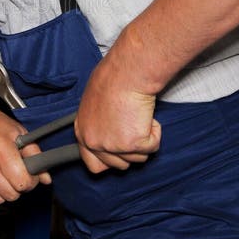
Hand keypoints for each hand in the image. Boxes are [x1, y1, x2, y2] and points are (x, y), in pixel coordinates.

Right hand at [0, 98, 50, 205]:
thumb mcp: (15, 130)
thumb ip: (33, 153)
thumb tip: (46, 177)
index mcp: (2, 150)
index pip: (23, 183)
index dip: (31, 181)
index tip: (29, 175)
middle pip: (11, 194)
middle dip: (18, 187)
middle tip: (15, 174)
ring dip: (3, 191)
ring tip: (1, 175)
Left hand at [75, 56, 160, 173]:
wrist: (126, 73)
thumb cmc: (113, 79)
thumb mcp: (95, 104)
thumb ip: (99, 124)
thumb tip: (111, 132)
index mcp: (83, 133)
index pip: (93, 164)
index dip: (111, 159)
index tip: (121, 149)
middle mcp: (94, 143)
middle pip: (119, 165)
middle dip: (131, 150)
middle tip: (134, 127)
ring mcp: (112, 146)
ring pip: (138, 157)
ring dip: (144, 138)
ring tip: (139, 115)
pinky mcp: (132, 144)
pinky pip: (153, 147)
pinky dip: (155, 133)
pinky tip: (148, 116)